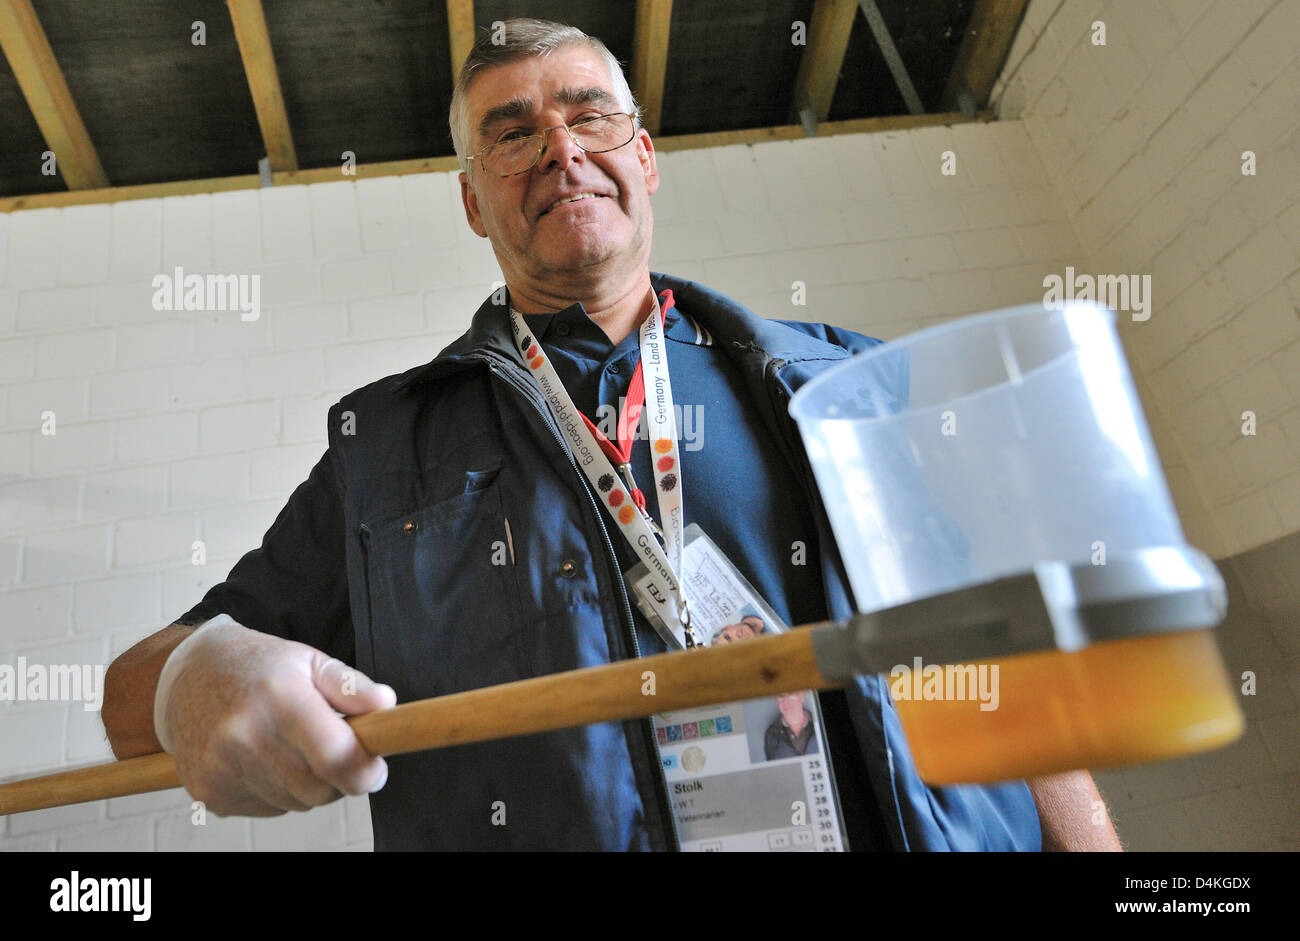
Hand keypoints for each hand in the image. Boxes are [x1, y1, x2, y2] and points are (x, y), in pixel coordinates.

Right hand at [155, 618, 395, 816]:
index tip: (375, 769)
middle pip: (319, 790)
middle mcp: (246, 735)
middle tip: (331, 749)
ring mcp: (222, 768)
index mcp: (280, 698)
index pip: (335, 756)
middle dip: (338, 777)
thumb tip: (386, 707)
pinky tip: (262, 758)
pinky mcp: (208, 791)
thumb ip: (351, 687)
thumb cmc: (257, 666)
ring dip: (306, 784)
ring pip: (295, 803)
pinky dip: (275, 791)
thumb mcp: (309, 660)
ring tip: (291, 746)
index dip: (365, 772)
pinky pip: (267, 809)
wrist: (186, 676)